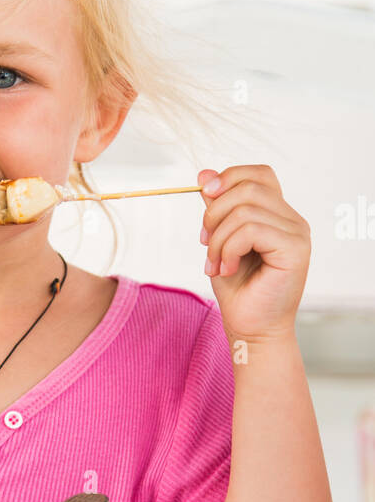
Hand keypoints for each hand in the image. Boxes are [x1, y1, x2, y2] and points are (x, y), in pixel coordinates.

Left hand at [198, 164, 310, 343]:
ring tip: (215, 264)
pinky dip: (228, 249)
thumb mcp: (220, 240)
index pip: (259, 174)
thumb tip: (204, 173)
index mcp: (279, 215)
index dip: (229, 178)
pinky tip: (227, 269)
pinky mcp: (294, 249)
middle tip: (205, 244)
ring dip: (218, 239)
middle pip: (248, 187)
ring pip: (244, 210)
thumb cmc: (238, 290)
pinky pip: (251, 230)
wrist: (251, 329)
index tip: (204, 195)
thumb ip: (217, 208)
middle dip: (214, 213)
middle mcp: (293, 220)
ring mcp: (297, 233)